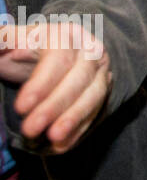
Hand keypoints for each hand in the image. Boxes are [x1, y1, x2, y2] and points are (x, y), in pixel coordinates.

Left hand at [0, 19, 112, 153]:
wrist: (54, 51)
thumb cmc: (26, 47)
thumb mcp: (11, 40)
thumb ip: (2, 40)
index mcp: (64, 34)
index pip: (58, 58)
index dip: (42, 83)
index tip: (21, 108)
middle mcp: (89, 50)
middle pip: (79, 78)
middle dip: (55, 106)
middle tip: (31, 129)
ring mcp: (100, 70)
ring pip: (93, 94)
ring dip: (74, 118)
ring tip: (54, 139)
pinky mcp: (103, 89)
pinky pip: (96, 110)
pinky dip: (80, 128)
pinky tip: (62, 144)